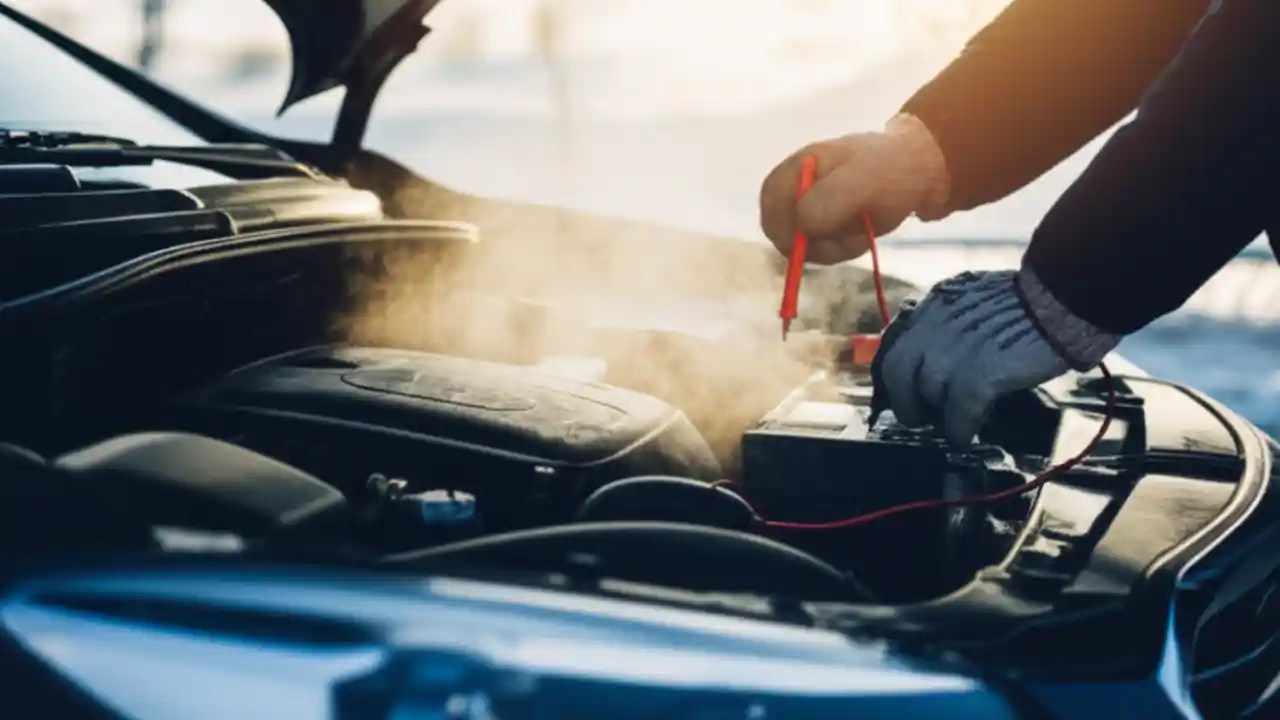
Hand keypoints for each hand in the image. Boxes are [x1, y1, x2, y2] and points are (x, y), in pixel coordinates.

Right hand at [758, 114, 948, 264]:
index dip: (791, 227)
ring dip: (835, 246)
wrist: (913, 173)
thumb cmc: (888, 170)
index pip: (770, 207)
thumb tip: (801, 224)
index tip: (823, 232)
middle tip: (852, 230)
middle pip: (781, 234)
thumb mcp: (863, 178)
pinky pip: (820, 253)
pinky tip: (861, 232)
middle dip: (817, 242)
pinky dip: (843, 249)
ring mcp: (805, 212)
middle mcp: (792, 192)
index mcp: (794, 169)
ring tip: (862, 225)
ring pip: (801, 249)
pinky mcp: (819, 229)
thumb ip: (830, 197)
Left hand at [873, 270, 1071, 445]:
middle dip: (905, 400)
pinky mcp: (977, 376)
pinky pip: (956, 414)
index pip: (894, 343)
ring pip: (926, 394)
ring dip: (938, 416)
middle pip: (897, 371)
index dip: (896, 374)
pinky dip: (959, 430)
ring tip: (952, 426)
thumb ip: (953, 319)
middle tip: (920, 418)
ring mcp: (953, 351)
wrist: (1065, 298)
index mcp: (936, 303)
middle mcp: (935, 324)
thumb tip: (937, 351)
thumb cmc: (1033, 300)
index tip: (901, 391)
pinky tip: (965, 437)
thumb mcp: (978, 297)